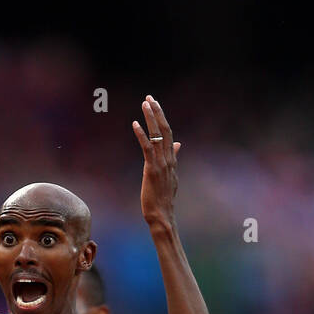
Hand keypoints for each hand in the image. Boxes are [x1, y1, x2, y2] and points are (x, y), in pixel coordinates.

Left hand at [132, 96, 180, 229]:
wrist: (162, 215)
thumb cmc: (163, 199)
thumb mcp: (170, 176)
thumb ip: (173, 157)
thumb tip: (177, 144)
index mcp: (172, 160)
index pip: (168, 133)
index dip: (161, 117)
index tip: (155, 104)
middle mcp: (168, 159)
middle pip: (164, 130)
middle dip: (157, 112)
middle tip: (149, 97)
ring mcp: (161, 164)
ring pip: (157, 135)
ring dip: (150, 118)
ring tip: (145, 104)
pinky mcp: (151, 170)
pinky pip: (147, 148)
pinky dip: (141, 135)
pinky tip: (135, 124)